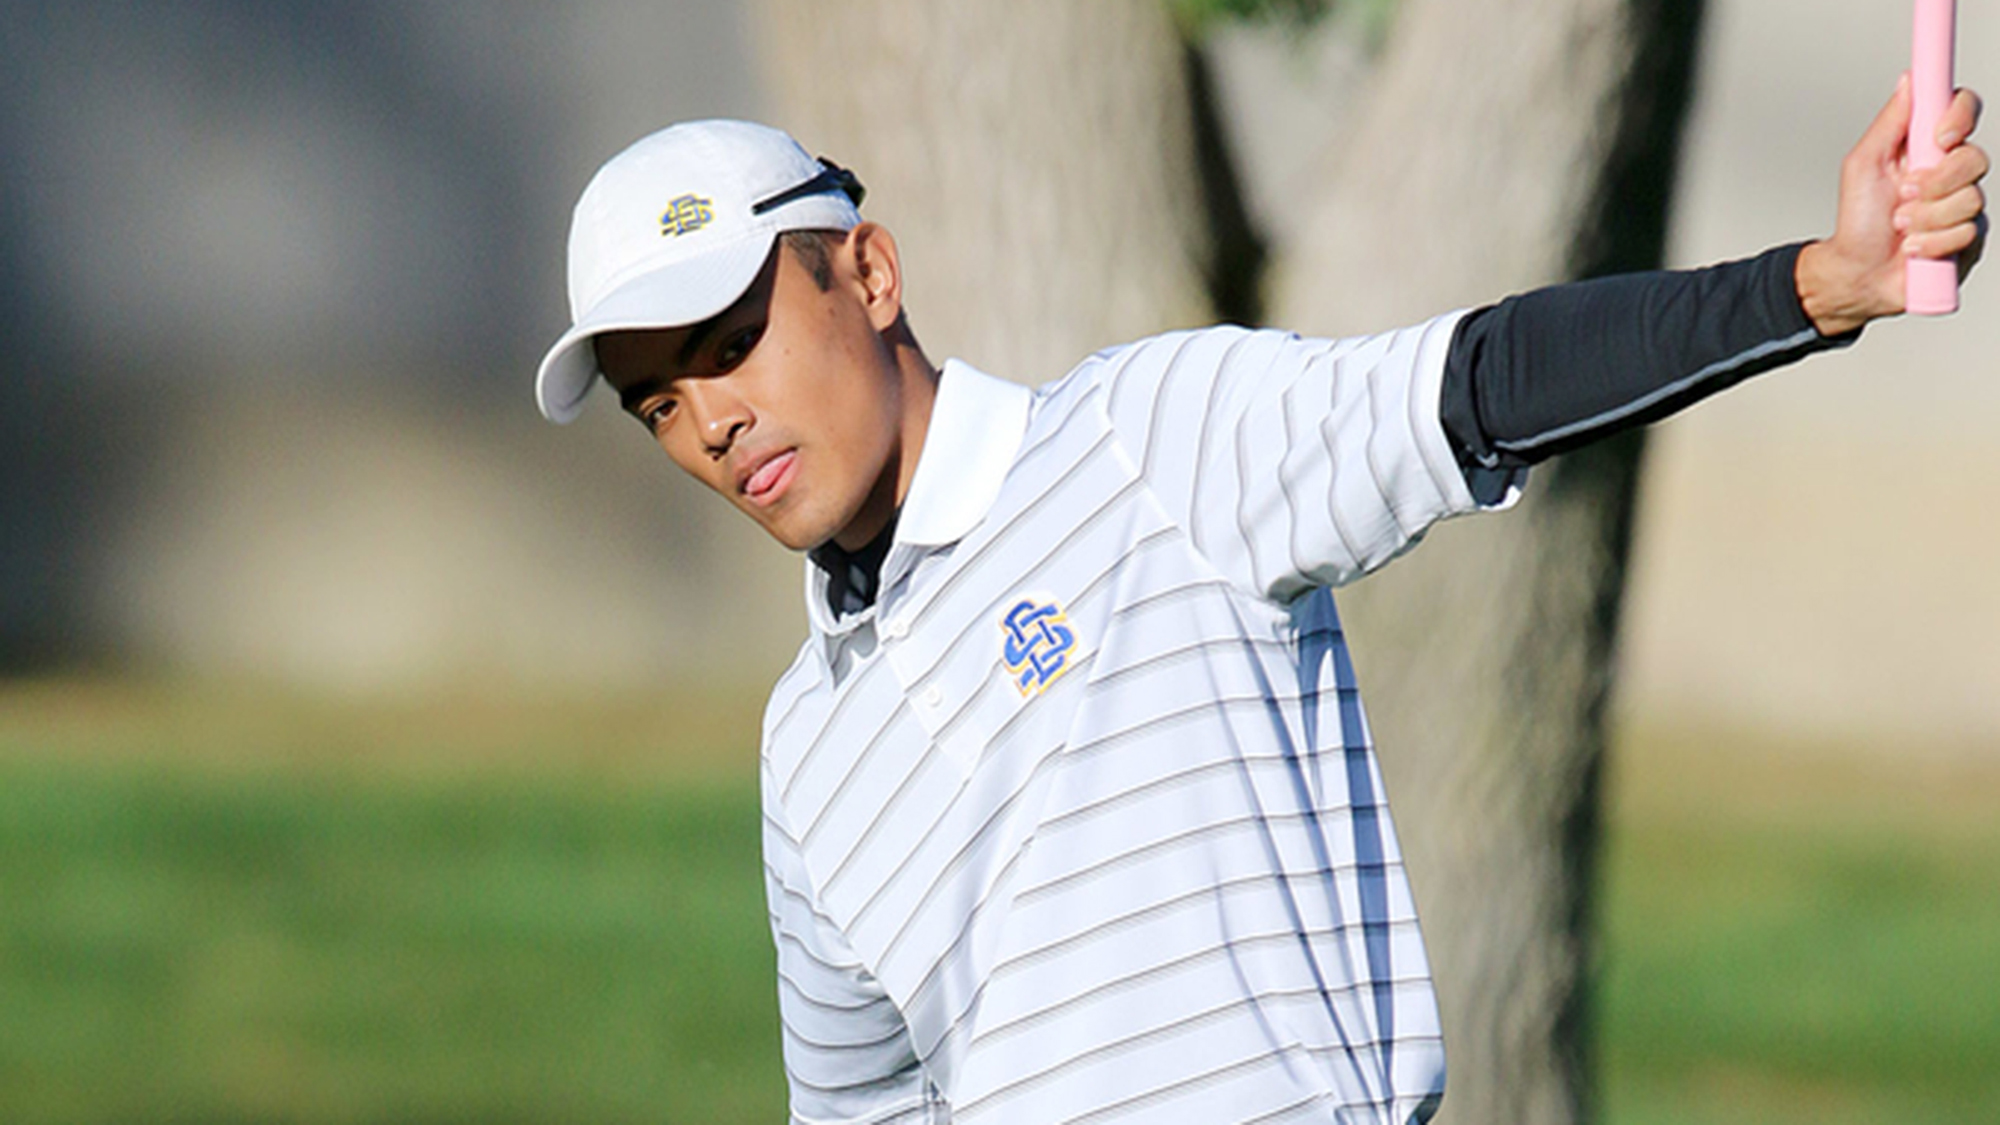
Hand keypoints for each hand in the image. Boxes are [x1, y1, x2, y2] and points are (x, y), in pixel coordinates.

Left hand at [1796, 76, 1987, 334]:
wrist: (1858, 272)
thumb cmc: (1858, 220)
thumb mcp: (1864, 164)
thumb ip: (1890, 122)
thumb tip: (1909, 79)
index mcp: (1927, 147)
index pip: (1963, 111)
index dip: (1960, 117)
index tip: (1940, 137)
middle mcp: (1951, 171)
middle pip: (1975, 157)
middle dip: (1936, 182)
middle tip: (1905, 195)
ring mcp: (1963, 204)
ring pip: (1971, 199)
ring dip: (1927, 218)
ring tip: (1900, 227)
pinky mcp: (1970, 236)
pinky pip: (1968, 231)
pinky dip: (1933, 242)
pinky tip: (1913, 249)